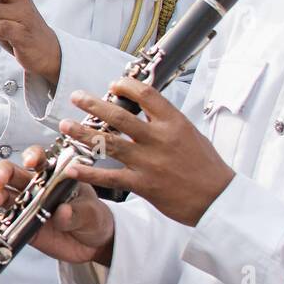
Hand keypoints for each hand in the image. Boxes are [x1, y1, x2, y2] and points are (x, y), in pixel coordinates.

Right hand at [0, 145, 114, 264]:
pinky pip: (2, 222)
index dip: (32, 156)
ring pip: (4, 195)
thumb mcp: (91, 213)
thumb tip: (63, 212)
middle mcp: (35, 187)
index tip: (31, 161)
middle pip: (12, 173)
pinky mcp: (20, 226)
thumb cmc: (94, 218)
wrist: (94, 244)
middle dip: (3, 173)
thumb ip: (77, 213)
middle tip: (1, 181)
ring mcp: (25, 206)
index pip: (39, 159)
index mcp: (54, 176)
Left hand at [55, 77, 234, 226]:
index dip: (126, 86)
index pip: (146, 95)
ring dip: (83, 133)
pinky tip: (71, 168)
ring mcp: (149, 162)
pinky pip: (110, 177)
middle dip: (94, 104)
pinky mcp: (143, 184)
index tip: (112, 84)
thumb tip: (144, 102)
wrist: (218, 199)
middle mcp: (159, 140)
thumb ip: (165, 119)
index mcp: (174, 123)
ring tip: (65, 125)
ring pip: (109, 144)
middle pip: (120, 117)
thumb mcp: (190, 133)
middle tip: (77, 97)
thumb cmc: (205, 165)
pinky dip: (89, 172)